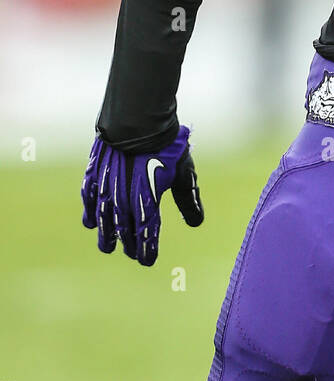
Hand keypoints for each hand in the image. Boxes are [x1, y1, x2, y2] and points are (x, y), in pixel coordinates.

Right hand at [81, 125, 203, 266]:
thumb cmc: (165, 145)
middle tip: (132, 253)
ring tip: (107, 246)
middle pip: (125, 230)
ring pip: (104, 220)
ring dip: (107, 235)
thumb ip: (188, 198)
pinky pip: (90, 200)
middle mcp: (125, 201)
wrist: (138, 120)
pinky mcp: (94, 176)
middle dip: (129, 244)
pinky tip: (90, 223)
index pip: (147, 234)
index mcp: (147, 202)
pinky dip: (90, 213)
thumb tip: (197, 223)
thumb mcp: (182, 171)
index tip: (148, 260)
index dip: (147, 249)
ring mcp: (106, 189)